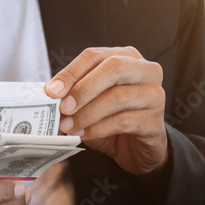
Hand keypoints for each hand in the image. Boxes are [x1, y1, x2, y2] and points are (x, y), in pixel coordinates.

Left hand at [46, 47, 168, 175]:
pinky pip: (123, 121)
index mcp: (126, 57)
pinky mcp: (155, 121)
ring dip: (87, 113)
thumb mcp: (90, 103)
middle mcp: (145, 70)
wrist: (136, 149)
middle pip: (113, 68)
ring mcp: (154, 95)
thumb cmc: (112, 120)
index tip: (51, 91)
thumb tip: (49, 95)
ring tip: (68, 126)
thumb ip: (74, 95)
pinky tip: (84, 135)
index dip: (71, 72)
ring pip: (118, 97)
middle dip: (83, 89)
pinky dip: (98, 128)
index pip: (95, 56)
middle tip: (63, 108)